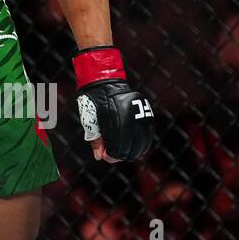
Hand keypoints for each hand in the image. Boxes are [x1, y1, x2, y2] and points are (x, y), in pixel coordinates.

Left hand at [73, 45, 155, 161]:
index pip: (120, 147)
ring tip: (124, 151)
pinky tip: (135, 145)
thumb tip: (100, 157)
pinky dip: (143, 141)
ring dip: (135, 150)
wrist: (104, 82)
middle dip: (123, 154)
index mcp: (116, 119)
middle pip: (134, 147)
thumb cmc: (94, 102)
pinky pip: (148, 132)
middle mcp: (132, 117)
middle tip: (114, 155)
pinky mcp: (147, 111)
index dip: (113, 156)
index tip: (107, 157)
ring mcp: (142, 114)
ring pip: (144, 142)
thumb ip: (96, 140)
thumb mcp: (90, 120)